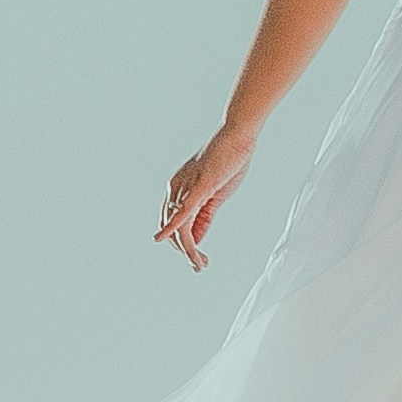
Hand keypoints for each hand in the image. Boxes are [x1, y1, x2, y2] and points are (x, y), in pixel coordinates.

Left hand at [159, 129, 254, 267]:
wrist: (238, 134)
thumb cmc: (230, 158)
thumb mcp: (217, 194)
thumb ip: (206, 216)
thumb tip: (196, 238)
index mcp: (179, 189)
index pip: (174, 224)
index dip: (184, 245)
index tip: (200, 259)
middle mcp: (175, 189)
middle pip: (173, 229)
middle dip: (185, 252)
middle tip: (201, 267)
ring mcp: (185, 188)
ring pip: (179, 227)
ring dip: (187, 250)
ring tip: (199, 265)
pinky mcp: (197, 187)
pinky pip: (182, 213)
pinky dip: (172, 228)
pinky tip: (163, 240)